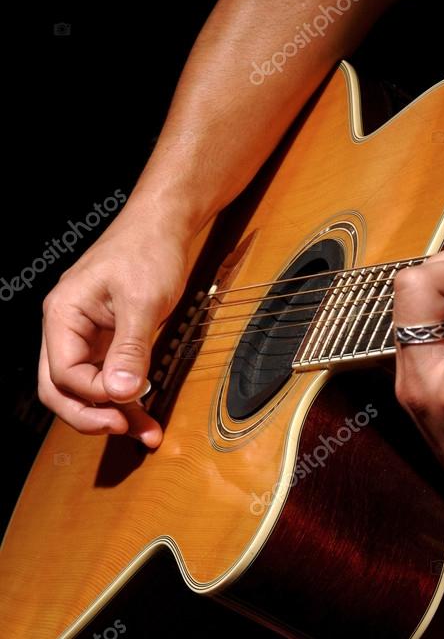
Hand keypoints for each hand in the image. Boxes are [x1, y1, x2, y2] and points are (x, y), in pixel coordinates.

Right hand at [38, 204, 190, 447]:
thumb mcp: (143, 301)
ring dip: (115, 413)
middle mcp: (68, 329)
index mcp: (62, 316)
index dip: (93, 395)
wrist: (165, 226)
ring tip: (147, 434)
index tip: (127, 402)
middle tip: (124, 430)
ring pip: (89, 388)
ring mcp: (89, 336)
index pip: (63, 373)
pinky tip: (147, 415)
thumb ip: (131, 348)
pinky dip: (129, 396)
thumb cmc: (148, 250)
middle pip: (63, 389)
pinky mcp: (111, 340)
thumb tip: (121, 391)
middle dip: (92, 415)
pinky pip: (112, 377)